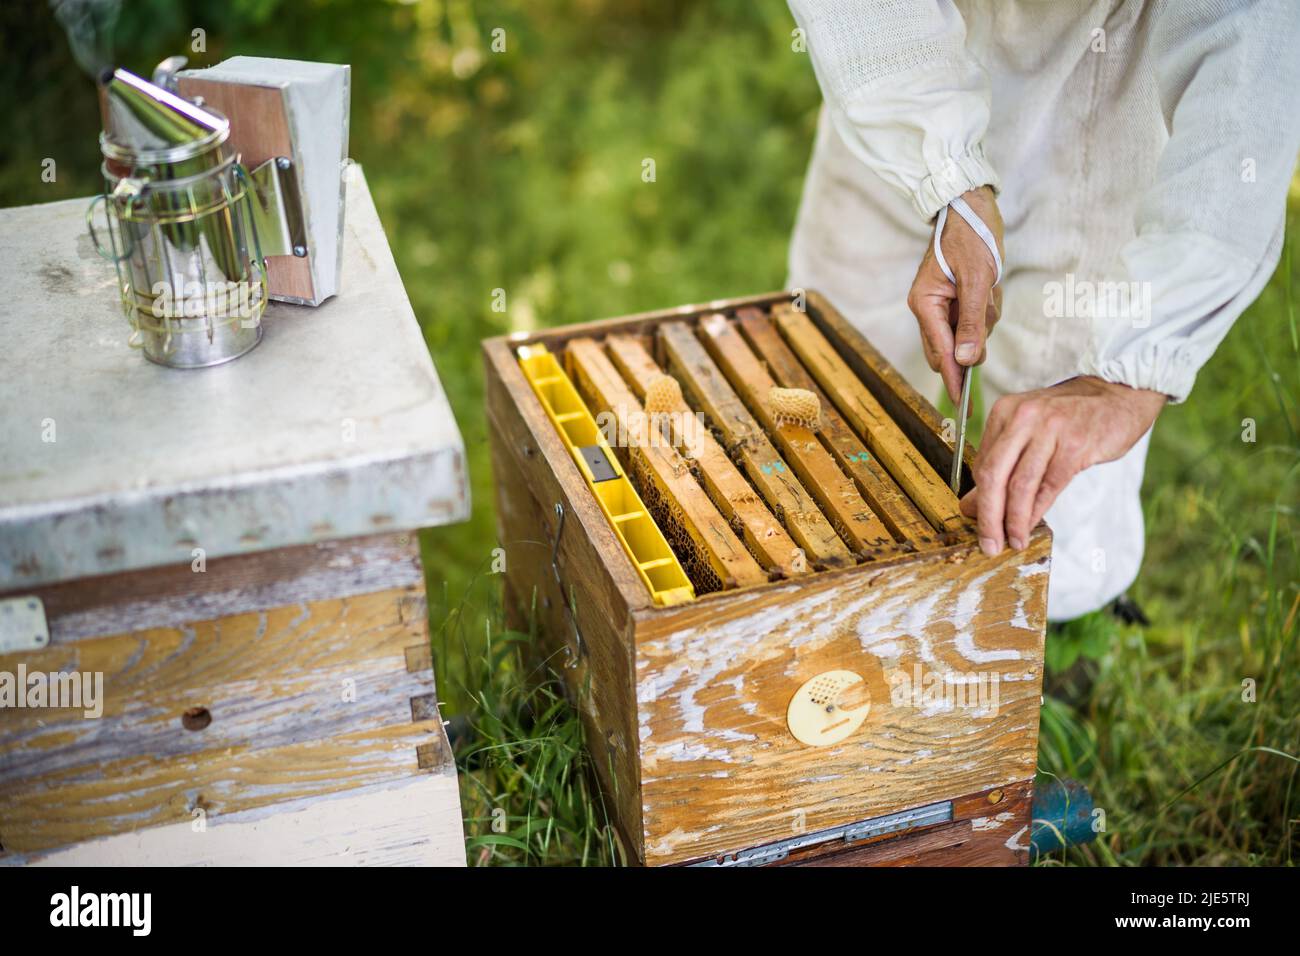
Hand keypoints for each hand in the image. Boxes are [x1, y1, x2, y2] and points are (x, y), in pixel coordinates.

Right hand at [907, 185, 1003, 404]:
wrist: (971, 206)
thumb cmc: (971, 237)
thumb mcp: (977, 280)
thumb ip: (972, 322)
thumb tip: (968, 360)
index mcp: (924, 305)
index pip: (940, 352)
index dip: (953, 377)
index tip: (962, 403)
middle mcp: (928, 308)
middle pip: (952, 348)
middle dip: (975, 337)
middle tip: (987, 307)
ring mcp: (941, 305)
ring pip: (968, 334)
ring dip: (985, 317)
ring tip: (990, 286)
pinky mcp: (955, 299)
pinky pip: (975, 319)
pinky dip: (987, 307)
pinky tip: (989, 285)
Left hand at [961, 376, 1166, 554]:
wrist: (1118, 394)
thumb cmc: (1071, 416)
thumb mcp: (1030, 432)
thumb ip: (1002, 465)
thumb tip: (971, 506)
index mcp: (1005, 412)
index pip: (982, 464)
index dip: (978, 499)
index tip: (976, 522)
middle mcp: (1024, 417)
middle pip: (994, 475)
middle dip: (988, 516)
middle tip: (988, 544)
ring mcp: (1050, 429)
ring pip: (1020, 484)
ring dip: (1014, 520)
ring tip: (1013, 541)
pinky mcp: (1076, 445)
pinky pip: (1049, 486)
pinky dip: (1036, 511)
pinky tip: (1031, 526)